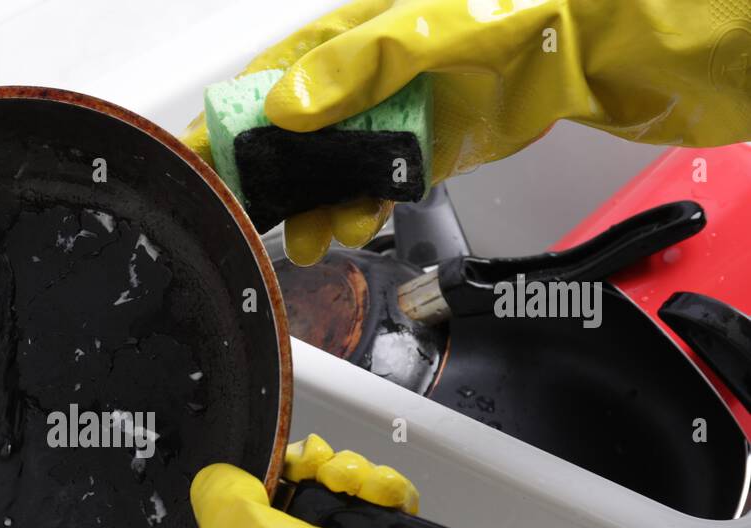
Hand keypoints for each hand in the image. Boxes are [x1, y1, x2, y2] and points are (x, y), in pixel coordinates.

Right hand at [185, 0, 750, 264]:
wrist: (600, 38)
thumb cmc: (519, 9)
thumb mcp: (429, 28)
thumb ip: (358, 64)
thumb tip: (290, 105)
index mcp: (348, 38)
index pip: (268, 82)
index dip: (227, 123)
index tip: (195, 159)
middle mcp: (364, 75)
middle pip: (294, 135)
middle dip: (272, 180)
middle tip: (251, 217)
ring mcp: (398, 111)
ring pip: (334, 168)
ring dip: (317, 205)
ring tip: (313, 238)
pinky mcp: (430, 142)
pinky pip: (380, 182)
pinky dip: (364, 207)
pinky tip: (358, 222)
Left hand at [191, 434, 677, 527]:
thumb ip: (218, 500)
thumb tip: (218, 480)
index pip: (235, 525)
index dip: (252, 488)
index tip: (275, 466)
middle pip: (287, 502)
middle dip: (307, 471)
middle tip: (320, 466)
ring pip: (333, 497)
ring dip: (347, 474)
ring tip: (357, 482)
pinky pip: (377, 507)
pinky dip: (383, 491)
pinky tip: (384, 494)